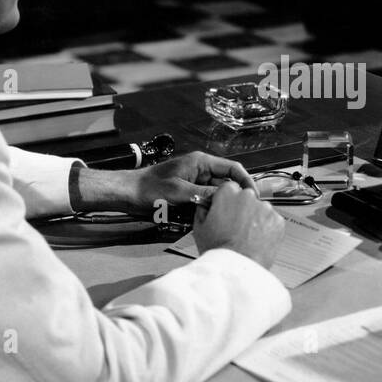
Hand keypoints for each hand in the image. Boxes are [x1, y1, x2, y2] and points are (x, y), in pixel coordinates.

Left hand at [125, 151, 255, 214]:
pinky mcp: (189, 193)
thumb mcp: (179, 192)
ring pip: (218, 194)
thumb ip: (204, 196)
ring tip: (230, 218)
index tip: (253, 197)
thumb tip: (227, 201)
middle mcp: (201, 170)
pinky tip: (212, 219)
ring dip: (222, 205)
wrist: (128, 194)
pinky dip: (210, 209)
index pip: (233, 168)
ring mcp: (195, 182)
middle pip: (227, 182)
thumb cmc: (148, 188)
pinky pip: (206, 201)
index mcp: (201, 162)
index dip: (246, 181)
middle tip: (244, 213)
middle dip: (235, 196)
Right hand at [193, 181, 284, 268]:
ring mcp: (265, 208)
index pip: (228, 188)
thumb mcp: (200, 227)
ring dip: (255, 218)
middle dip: (242, 209)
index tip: (226, 210)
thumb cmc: (219, 250)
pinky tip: (256, 239)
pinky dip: (266, 228)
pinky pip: (271, 221)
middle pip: (246, 197)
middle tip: (235, 227)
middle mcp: (249, 197)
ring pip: (260, 209)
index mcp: (228, 193)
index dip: (226, 201)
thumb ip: (203, 209)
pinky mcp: (278, 221)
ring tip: (246, 236)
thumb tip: (205, 204)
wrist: (238, 268)